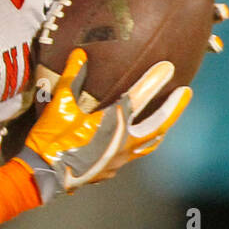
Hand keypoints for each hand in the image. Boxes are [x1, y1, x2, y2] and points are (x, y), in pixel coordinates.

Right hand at [15, 48, 191, 201]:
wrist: (42, 174)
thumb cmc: (52, 138)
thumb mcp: (59, 105)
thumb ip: (71, 77)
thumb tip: (80, 54)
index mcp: (112, 123)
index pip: (139, 98)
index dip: (154, 80)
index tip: (169, 66)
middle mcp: (122, 143)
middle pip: (157, 125)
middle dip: (173, 108)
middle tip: (185, 93)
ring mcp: (119, 160)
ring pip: (148, 144)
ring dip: (159, 129)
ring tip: (167, 119)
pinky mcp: (110, 170)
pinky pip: (131, 155)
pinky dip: (138, 143)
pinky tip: (134, 140)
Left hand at [160, 0, 228, 51]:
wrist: (128, 7)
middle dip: (219, 4)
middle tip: (224, 3)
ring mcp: (188, 19)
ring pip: (208, 21)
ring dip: (216, 18)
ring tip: (221, 16)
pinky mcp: (181, 37)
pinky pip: (197, 43)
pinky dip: (210, 43)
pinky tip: (216, 45)